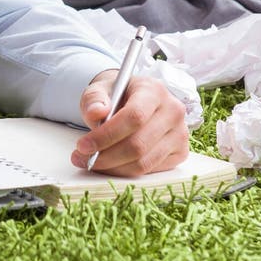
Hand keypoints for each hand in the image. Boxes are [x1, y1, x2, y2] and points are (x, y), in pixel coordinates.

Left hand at [71, 71, 188, 176]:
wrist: (132, 99)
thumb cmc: (115, 95)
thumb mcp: (99, 90)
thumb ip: (94, 99)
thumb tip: (96, 113)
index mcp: (154, 90)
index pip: (135, 117)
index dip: (107, 135)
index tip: (83, 145)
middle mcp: (173, 111)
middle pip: (138, 144)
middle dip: (105, 156)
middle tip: (81, 158)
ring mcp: (180, 134)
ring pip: (144, 162)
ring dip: (113, 168)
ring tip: (90, 162)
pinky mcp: (180, 153)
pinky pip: (150, 170)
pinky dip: (125, 171)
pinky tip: (110, 164)